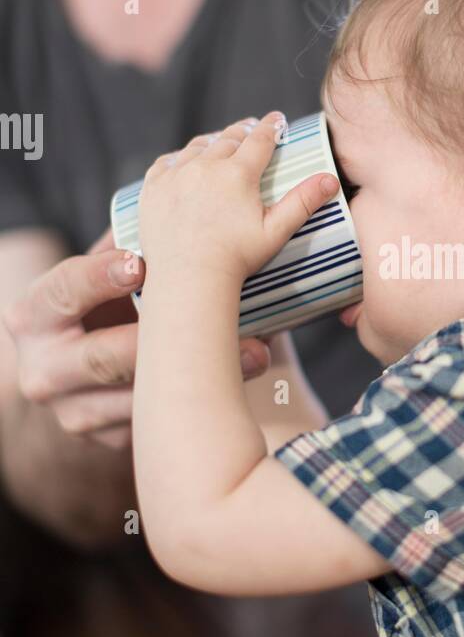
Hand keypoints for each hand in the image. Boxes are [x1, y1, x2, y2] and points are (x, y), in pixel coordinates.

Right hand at [2, 225, 272, 450]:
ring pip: (136, 399)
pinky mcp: (106, 441)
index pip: (60, 291)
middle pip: (100, 357)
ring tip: (256, 352)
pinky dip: (201, 401)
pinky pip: (156, 423)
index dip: (98, 276)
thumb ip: (128, 249)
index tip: (141, 262)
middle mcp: (41, 370)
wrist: (88, 370)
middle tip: (215, 313)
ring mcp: (73, 413)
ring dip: (200, 375)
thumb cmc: (105, 303)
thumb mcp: (102, 275)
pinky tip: (240, 384)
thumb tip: (190, 195)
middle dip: (162, 338)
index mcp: (33, 315)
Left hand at [137, 113, 338, 284]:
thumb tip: (331, 179)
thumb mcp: (275, 231)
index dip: (271, 126)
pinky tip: (185, 160)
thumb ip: (303, 202)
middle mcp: (206, 166)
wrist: (189, 278)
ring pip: (197, 147)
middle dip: (243, 131)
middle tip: (251, 128)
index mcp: (238, 174)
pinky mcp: (153, 188)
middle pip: (228, 138)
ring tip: (220, 141)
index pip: (259, 139)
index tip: (276, 118)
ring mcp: (176, 175)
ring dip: (212, 141)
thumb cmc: (236, 259)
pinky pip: (167, 162)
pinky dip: (179, 158)